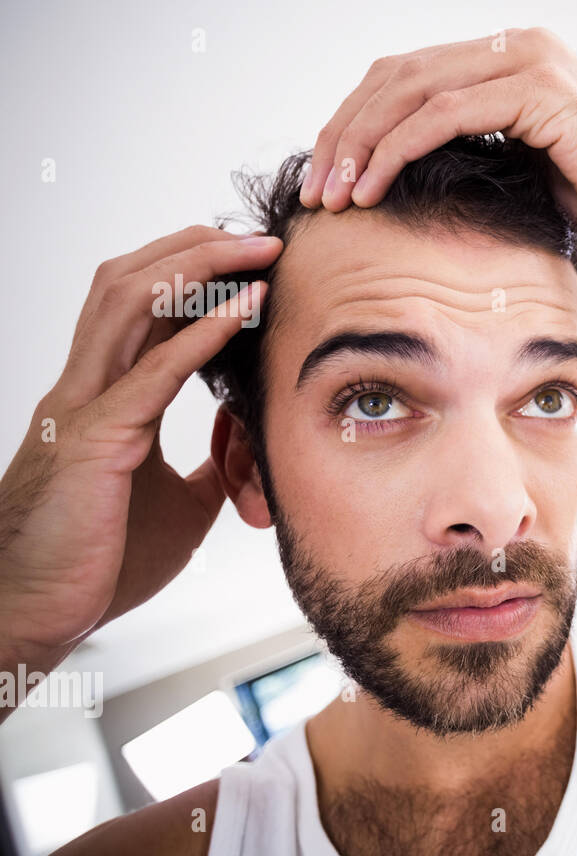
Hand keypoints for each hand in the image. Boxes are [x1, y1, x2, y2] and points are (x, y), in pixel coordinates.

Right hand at [0, 227, 281, 667]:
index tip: (253, 262)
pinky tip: (243, 309)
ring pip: (128, 302)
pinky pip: (152, 372)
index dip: (195, 273)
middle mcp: (85, 387)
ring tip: (257, 254)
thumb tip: (253, 442)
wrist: (35, 616)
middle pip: (131, 283)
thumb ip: (213, 464)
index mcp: (103, 397)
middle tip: (262, 239)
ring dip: (199, 268)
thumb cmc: (98, 562)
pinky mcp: (92, 441)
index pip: (145, 310)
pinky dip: (201, 333)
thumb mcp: (179, 503)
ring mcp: (82, 407)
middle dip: (197, 248)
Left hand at [298, 27, 576, 237]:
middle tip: (317, 188)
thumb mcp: (529, 165)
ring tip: (334, 196)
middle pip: (396, 77)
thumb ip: (478, 153)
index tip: (330, 173)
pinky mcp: (535, 91)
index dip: (358, 122)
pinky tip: (372, 188)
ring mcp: (523, 61)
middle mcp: (509, 47)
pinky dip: (398, 151)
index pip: (407, 78)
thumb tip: (417, 180)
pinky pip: (444, 116)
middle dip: (344, 133)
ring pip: (411, 92)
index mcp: (504, 59)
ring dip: (360, 146)